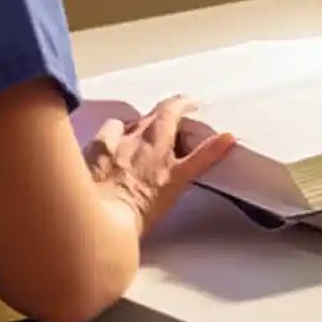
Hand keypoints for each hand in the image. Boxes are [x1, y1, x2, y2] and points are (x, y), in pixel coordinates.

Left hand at [83, 95, 235, 234]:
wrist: (102, 218)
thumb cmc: (141, 207)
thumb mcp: (180, 181)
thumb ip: (204, 156)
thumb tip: (228, 138)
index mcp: (159, 140)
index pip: (173, 109)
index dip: (182, 103)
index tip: (190, 104)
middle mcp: (135, 135)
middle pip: (151, 114)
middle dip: (162, 115)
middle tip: (169, 123)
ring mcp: (111, 142)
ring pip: (125, 122)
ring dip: (134, 127)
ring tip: (136, 139)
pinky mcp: (92, 151)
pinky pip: (102, 134)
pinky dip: (108, 137)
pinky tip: (108, 148)